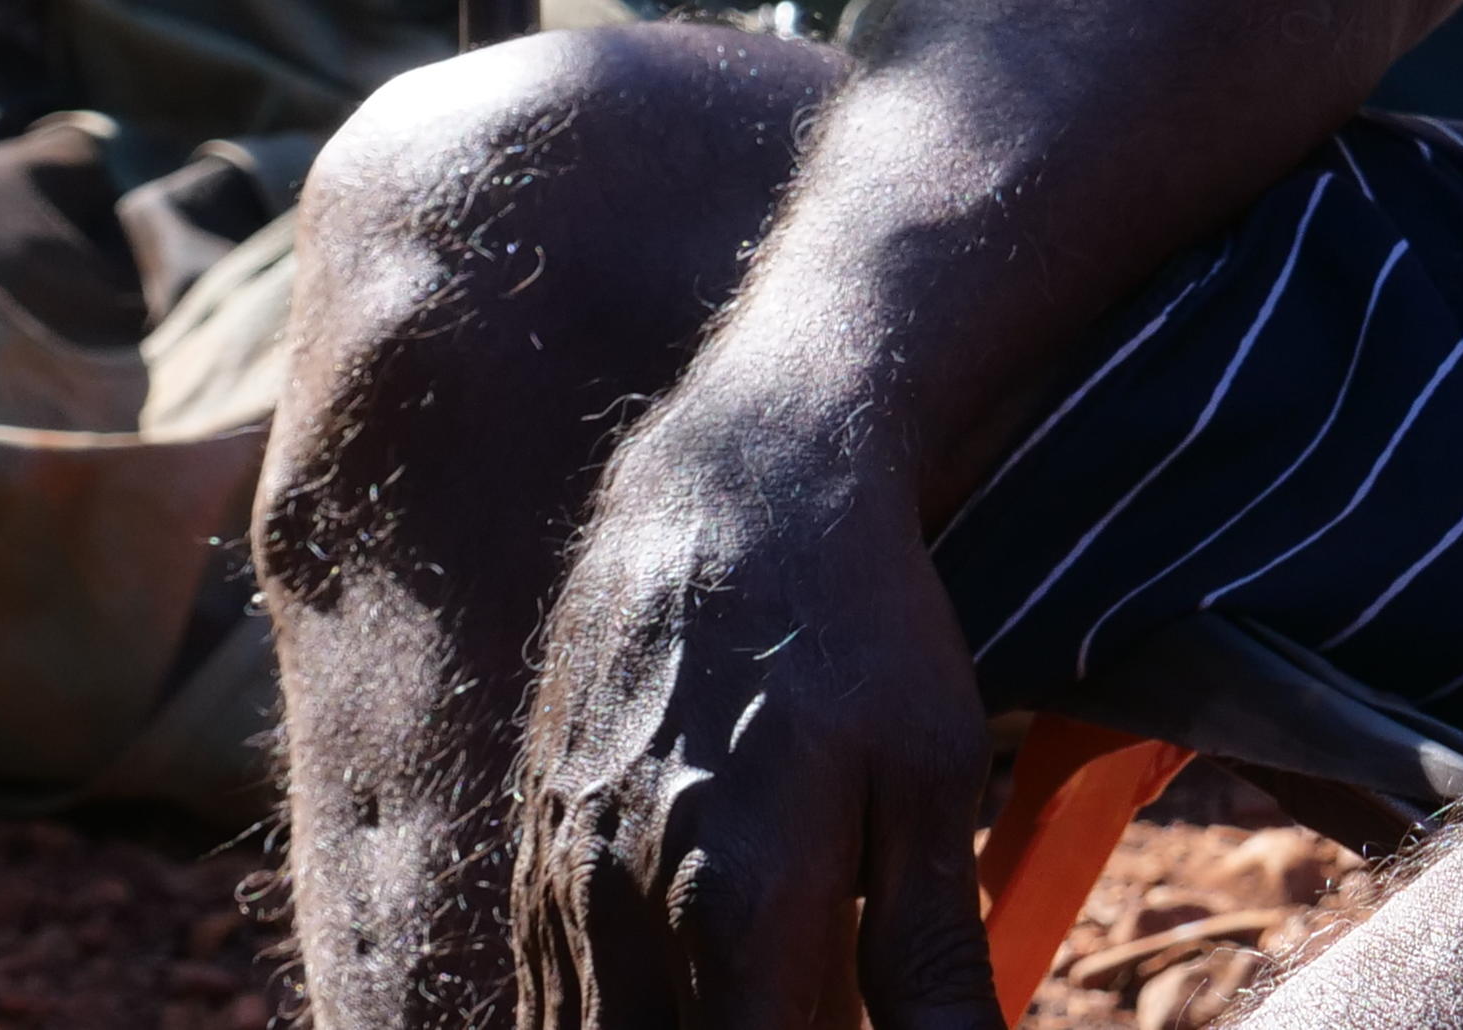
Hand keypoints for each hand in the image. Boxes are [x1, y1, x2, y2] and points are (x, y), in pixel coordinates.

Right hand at [511, 366, 1002, 1029]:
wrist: (734, 486)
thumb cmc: (859, 629)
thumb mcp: (933, 778)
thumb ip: (933, 956)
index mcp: (737, 913)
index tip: (855, 1016)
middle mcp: (619, 917)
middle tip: (818, 991)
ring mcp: (557, 890)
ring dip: (683, 1025)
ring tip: (772, 971)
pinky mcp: (528, 858)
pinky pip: (550, 996)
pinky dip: (617, 1011)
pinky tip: (696, 968)